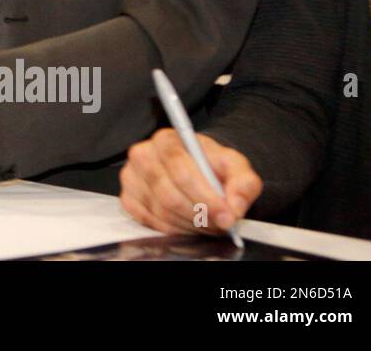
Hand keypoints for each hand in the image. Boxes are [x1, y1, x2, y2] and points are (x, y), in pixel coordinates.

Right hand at [119, 128, 261, 234]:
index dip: (205, 197)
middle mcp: (143, 154)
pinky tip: (188, 224)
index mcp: (167, 140)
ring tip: (208, 223)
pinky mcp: (127, 197)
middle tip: (220, 224)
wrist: (197, 169)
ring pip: (161, 211)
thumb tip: (234, 207)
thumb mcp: (236, 168)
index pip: (181, 170)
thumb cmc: (212, 166)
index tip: (226, 216)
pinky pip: (149, 221)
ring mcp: (131, 177)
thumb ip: (243, 184)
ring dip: (190, 224)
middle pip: (169, 194)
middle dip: (199, 215)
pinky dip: (173, 229)